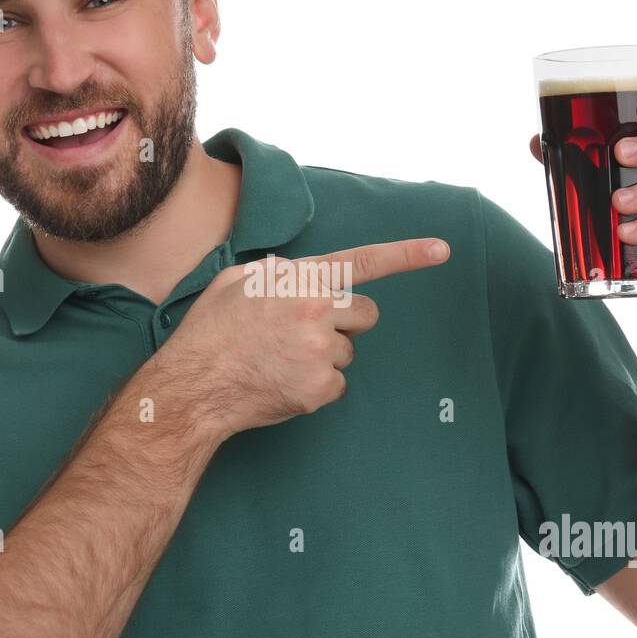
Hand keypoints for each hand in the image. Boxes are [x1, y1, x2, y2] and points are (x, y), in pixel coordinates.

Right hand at [155, 237, 450, 436]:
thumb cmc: (210, 332)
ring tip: (281, 360)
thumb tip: (292, 272)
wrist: (194, 386)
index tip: (442, 250)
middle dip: (345, 323)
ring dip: (325, 357)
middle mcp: (317, 309)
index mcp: (300, 280)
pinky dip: (316, 387)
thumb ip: (273, 272)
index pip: (363, 262)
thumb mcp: (234, 281)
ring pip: (349, 352)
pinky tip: (283, 382)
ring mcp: (322, 350)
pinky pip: (337, 384)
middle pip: (365, 314)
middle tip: (303, 334)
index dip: (407, 255)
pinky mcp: (321, 386)